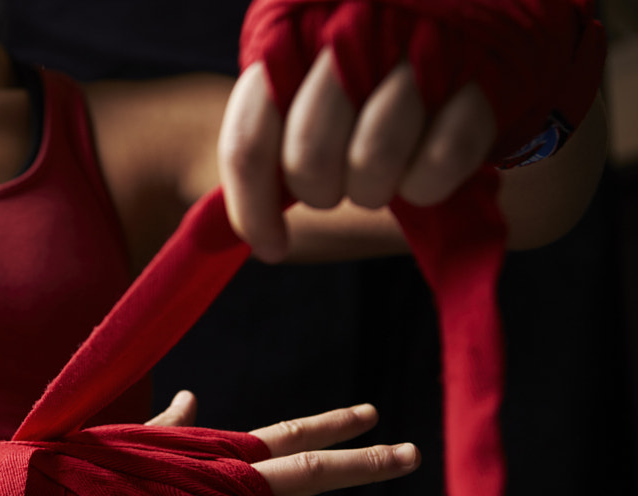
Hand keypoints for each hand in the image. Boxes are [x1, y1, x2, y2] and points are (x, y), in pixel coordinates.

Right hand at [99, 402, 419, 495]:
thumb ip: (175, 423)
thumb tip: (190, 395)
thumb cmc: (93, 474)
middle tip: (413, 456)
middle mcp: (224, 483)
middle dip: (363, 463)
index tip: (373, 413)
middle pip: (306, 468)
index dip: (331, 424)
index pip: (287, 434)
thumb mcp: (142, 443)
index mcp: (216, 457)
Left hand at [218, 47, 496, 261]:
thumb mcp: (304, 93)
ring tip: (384, 177)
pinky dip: (428, 187)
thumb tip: (230, 231)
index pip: (249, 139)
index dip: (252, 209)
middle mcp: (347, 36)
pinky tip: (426, 176)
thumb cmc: (366, 82)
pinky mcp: (479, 76)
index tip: (270, 249)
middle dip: (319, 193)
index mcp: (291, 43)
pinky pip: (440, 160)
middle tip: (338, 188)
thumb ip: (268, 144)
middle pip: (307, 158)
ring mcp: (414, 51)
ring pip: (372, 159)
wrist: (468, 34)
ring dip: (374, 190)